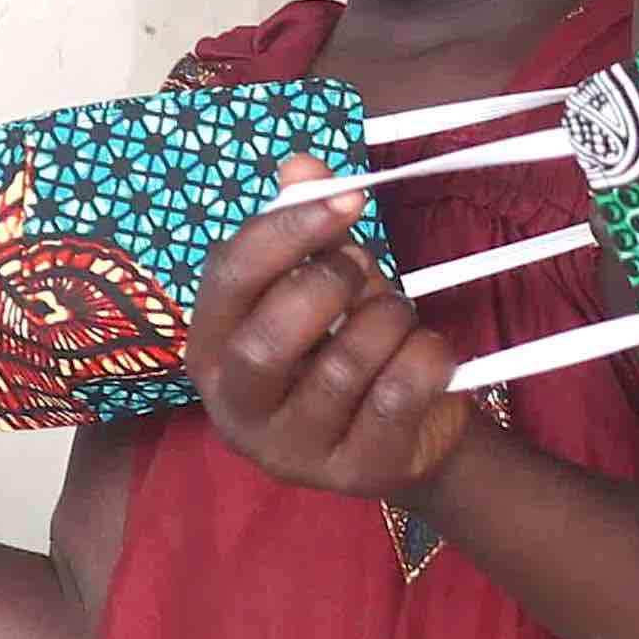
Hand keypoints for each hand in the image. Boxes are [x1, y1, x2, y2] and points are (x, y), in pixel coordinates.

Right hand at [193, 165, 475, 504]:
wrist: (407, 434)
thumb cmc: (346, 346)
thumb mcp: (323, 283)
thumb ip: (307, 226)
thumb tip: (301, 166)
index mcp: (212, 349)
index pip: (227, 278)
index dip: (288, 229)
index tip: (347, 197)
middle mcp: (237, 407)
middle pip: (267, 341)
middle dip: (330, 286)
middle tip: (365, 268)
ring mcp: (294, 450)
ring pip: (343, 367)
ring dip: (388, 318)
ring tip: (397, 314)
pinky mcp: (355, 472)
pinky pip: (398, 396)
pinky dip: (426, 356)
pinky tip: (425, 352)